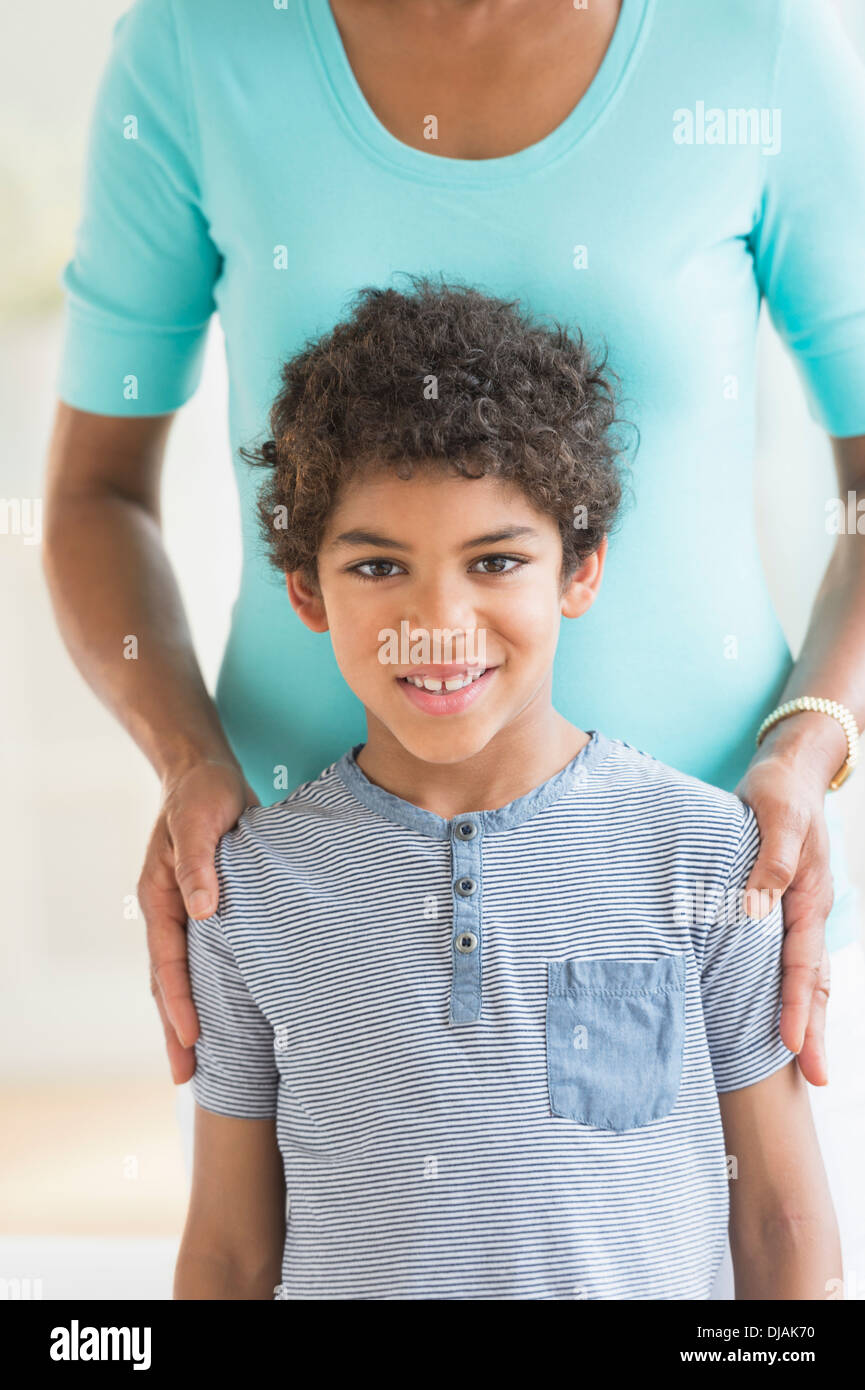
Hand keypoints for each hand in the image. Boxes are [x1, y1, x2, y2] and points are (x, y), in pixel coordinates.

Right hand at [138, 758, 259, 1082]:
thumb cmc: (203, 793)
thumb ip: (199, 863)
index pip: (170, 962)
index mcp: (161, 897)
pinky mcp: (210, 909)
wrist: (207, 772)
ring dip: (191, 1016)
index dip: (180, 1003)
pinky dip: (212, 989)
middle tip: (187, 1079)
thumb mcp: (201, 819)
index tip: (193, 1040)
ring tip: (204, 1063)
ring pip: (186, 976)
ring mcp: (187, 913)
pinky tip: (229, 1012)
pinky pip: (207, 958)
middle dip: (177, 1030)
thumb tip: (204, 911)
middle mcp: (170, 912)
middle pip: (170, 982)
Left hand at [734, 750, 832, 1086]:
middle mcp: (808, 909)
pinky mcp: (781, 903)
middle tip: (816, 1079)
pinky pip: (787, 954)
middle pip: (814, 980)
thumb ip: (771, 855)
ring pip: (805, 972)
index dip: (796, 1006)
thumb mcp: (775, 813)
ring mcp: (798, 909)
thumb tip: (764, 900)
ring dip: (804, 1014)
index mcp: (808, 894)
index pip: (802, 963)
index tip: (793, 1046)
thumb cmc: (779, 790)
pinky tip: (772, 1008)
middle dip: (813, 1030)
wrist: (791, 770)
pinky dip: (786, 985)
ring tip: (801, 1062)